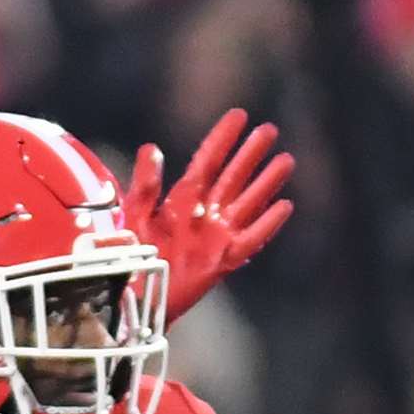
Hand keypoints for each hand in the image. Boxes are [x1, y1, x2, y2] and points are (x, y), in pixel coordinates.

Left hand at [123, 109, 294, 317]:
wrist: (132, 297)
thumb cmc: (127, 257)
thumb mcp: (133, 214)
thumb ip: (145, 184)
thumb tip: (153, 148)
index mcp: (181, 199)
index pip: (208, 161)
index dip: (223, 138)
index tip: (239, 115)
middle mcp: (203, 214)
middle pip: (233, 177)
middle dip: (251, 154)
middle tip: (269, 130)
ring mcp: (216, 236)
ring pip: (248, 203)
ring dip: (266, 182)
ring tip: (286, 160)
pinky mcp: (223, 260)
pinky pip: (251, 239)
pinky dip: (268, 224)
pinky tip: (285, 206)